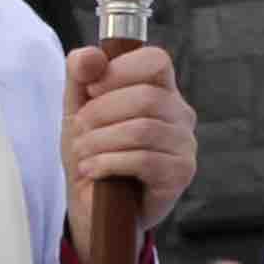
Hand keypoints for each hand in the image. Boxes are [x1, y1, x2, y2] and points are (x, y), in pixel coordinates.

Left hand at [61, 44, 195, 253]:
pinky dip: (109, 163)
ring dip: (101, 141)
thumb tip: (88, 56)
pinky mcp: (180, 174)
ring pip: (143, 129)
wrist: (94, 208)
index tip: (91, 90)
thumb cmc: (94, 154)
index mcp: (161, 90)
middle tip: (79, 131)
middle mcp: (180, 114)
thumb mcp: (79, 110)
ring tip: (83, 154)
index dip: (120, 70)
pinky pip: (145, 160)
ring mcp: (185, 145)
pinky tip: (93, 170)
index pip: (156, 61)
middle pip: (145, 97)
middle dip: (101, 113)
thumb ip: (80, 76)